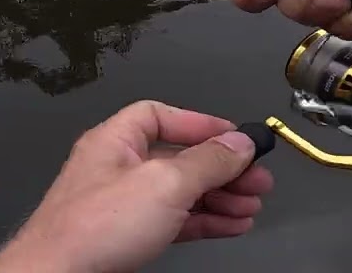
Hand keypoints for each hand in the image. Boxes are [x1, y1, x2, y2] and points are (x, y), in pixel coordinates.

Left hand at [0, 101, 273, 272]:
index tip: (236, 138)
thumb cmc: (94, 227)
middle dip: (221, 168)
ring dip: (219, 197)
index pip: (161, 116)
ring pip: (179, 192)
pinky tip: (231, 225)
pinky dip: (205, 221)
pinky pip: (174, 220)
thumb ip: (206, 161)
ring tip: (252, 206)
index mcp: (114, 141)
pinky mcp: (127, 236)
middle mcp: (116, 167)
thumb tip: (238, 144)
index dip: (201, 124)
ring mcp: (121, 204)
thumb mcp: (164, 183)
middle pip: (177, 156)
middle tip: (257, 180)